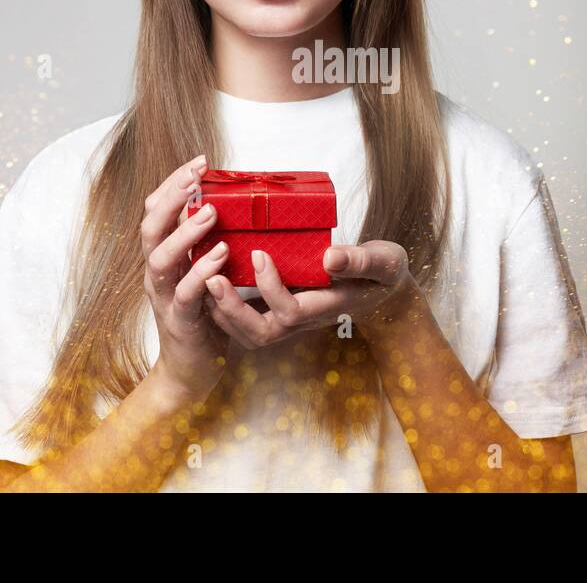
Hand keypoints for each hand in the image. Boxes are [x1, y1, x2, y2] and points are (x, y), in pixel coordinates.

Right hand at [141, 155, 234, 399]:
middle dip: (172, 197)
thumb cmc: (205, 315)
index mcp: (164, 256)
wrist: (192, 369)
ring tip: (211, 212)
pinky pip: (186, 294)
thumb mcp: (206, 271)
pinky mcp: (180, 320)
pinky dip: (201, 272)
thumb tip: (236, 205)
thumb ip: (211, 242)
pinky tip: (221, 257)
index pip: (157, 210)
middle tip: (197, 177)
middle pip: (150, 226)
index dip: (174, 184)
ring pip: (160, 258)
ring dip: (185, 232)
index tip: (200, 162)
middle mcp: (157, 273)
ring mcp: (165, 297)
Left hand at [202, 239, 415, 348]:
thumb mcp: (383, 262)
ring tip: (203, 278)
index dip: (270, 287)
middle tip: (210, 278)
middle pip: (259, 332)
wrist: (383, 293)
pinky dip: (224, 304)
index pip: (291, 310)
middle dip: (232, 309)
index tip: (259, 254)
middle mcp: (303, 319)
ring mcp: (289, 320)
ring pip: (248, 332)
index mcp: (326, 305)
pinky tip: (210, 276)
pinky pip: (246, 319)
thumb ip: (360, 261)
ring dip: (222, 310)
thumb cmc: (382, 274)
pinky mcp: (279, 311)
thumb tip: (331, 258)